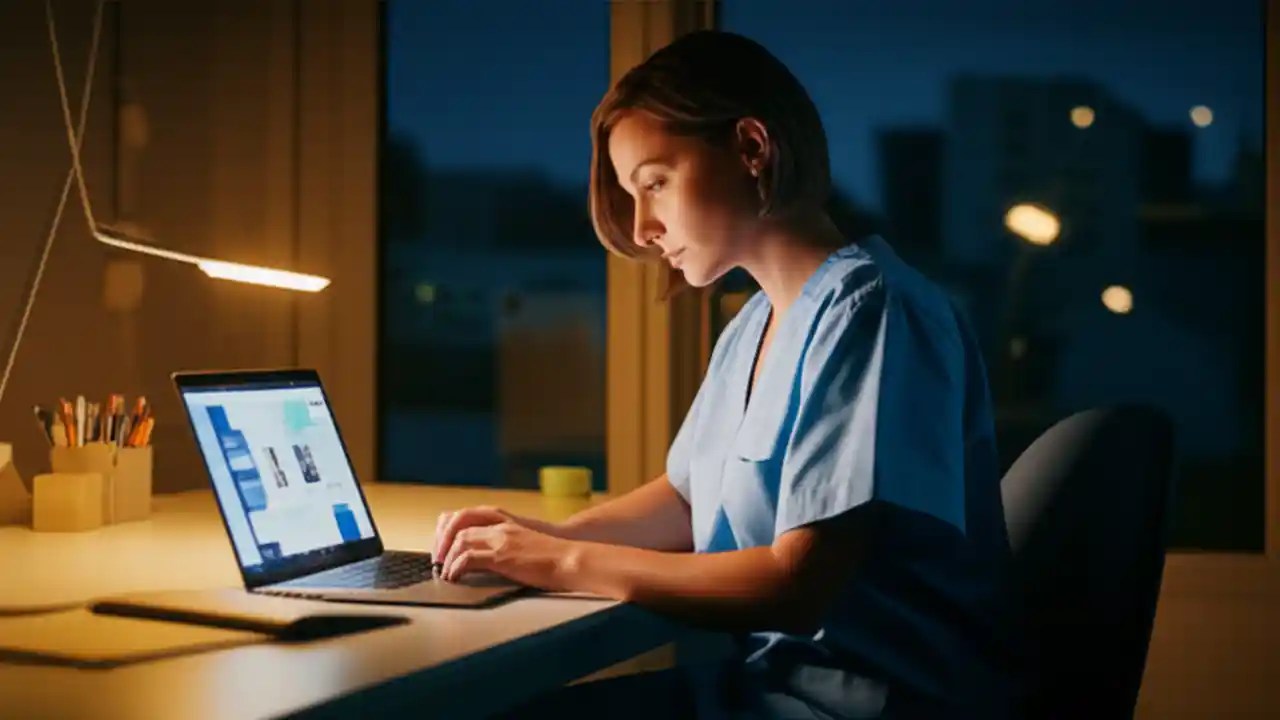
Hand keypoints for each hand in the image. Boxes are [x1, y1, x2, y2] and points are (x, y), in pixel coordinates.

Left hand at [439, 522, 577, 590]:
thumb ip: (504, 543)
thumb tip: (485, 558)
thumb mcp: (523, 541)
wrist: (571, 559)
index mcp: (504, 520)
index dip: (447, 529)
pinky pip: (469, 558)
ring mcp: (501, 539)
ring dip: (446, 557)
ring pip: (459, 540)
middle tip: (437, 561)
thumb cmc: (553, 555)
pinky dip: (456, 568)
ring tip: (444, 572)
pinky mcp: (503, 556)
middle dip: (441, 543)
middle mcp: (500, 525)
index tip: (442, 548)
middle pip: (456, 523)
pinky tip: (455, 578)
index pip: (464, 514)